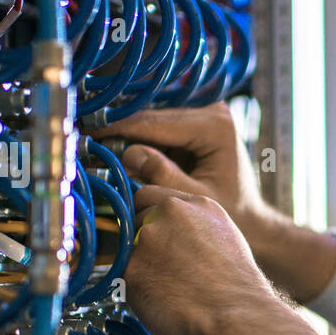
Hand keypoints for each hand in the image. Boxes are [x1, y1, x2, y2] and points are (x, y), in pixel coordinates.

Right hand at [91, 104, 282, 249]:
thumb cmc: (233, 213)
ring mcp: (205, 117)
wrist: (253, 221)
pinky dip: (141, 142)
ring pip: (153, 124)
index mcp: (216, 126)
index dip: (119, 128)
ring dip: (127, 136)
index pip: (157, 123)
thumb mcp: (194, 197)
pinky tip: (115, 150)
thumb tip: (127, 153)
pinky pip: (161, 132)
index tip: (88, 133)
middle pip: (153, 119)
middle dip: (119, 131)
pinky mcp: (197, 126)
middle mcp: (213, 113)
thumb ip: (162, 175)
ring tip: (93, 145)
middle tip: (82, 139)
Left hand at [125, 185, 283, 334]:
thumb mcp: (225, 240)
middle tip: (165, 269)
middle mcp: (171, 212)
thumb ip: (194, 229)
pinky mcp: (132, 267)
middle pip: (136, 219)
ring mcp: (149, 238)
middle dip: (144, 241)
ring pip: (129, 250)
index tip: (157, 236)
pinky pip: (124, 277)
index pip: (150, 195)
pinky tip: (164, 301)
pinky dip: (137, 291)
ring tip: (171, 289)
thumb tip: (173, 238)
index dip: (149, 217)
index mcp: (198, 203)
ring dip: (141, 266)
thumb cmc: (238, 290)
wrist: (236, 318)